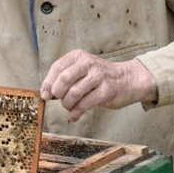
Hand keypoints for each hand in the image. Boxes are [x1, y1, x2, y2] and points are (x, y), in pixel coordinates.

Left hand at [39, 49, 157, 121]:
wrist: (128, 79)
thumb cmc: (100, 76)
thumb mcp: (83, 69)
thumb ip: (66, 77)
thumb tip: (46, 93)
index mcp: (79, 56)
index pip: (57, 67)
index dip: (48, 82)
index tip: (44, 94)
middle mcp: (88, 63)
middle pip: (64, 79)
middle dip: (57, 93)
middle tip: (59, 100)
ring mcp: (98, 76)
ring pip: (73, 93)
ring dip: (67, 104)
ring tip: (69, 107)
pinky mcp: (106, 91)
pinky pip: (84, 104)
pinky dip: (76, 113)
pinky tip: (74, 116)